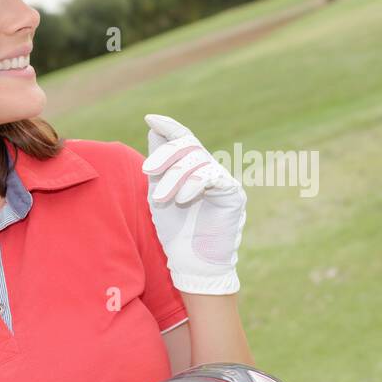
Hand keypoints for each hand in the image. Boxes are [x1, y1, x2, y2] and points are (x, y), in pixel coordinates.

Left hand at [142, 114, 246, 294]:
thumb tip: (154, 129)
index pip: (185, 139)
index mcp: (194, 169)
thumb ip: (158, 165)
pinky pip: (213, 177)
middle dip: (166, 155)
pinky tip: (182, 199)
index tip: (150, 118)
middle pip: (190, 146)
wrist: (192, 263)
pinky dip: (194, 185)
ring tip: (161, 197)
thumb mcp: (159, 194)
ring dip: (175, 176)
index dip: (169, 127)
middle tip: (148, 170)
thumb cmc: (176, 232)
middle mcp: (211, 171)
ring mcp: (224, 181)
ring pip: (198, 161)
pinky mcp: (233, 194)